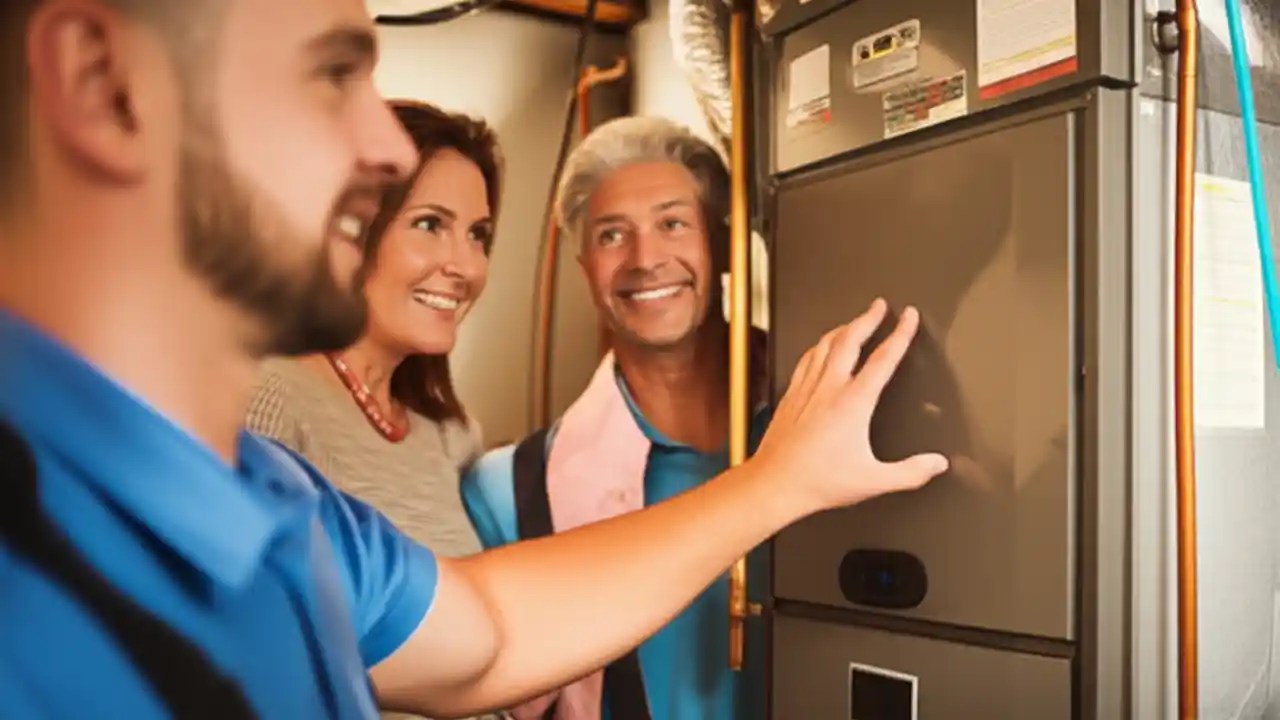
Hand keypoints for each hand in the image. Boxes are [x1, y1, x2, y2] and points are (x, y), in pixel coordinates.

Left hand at [752, 298, 948, 517]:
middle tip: (879, 306)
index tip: (909, 317)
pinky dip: (819, 346)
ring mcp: (807, 389)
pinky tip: (820, 347)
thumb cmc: (819, 481)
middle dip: (868, 318)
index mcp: (853, 402)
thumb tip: (937, 464)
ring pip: (825, 345)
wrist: (774, 483)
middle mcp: (829, 388)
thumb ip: (910, 472)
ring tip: (854, 321)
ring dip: (843, 328)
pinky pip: (806, 359)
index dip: (900, 334)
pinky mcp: (791, 395)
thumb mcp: (873, 480)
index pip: (884, 359)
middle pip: (850, 340)